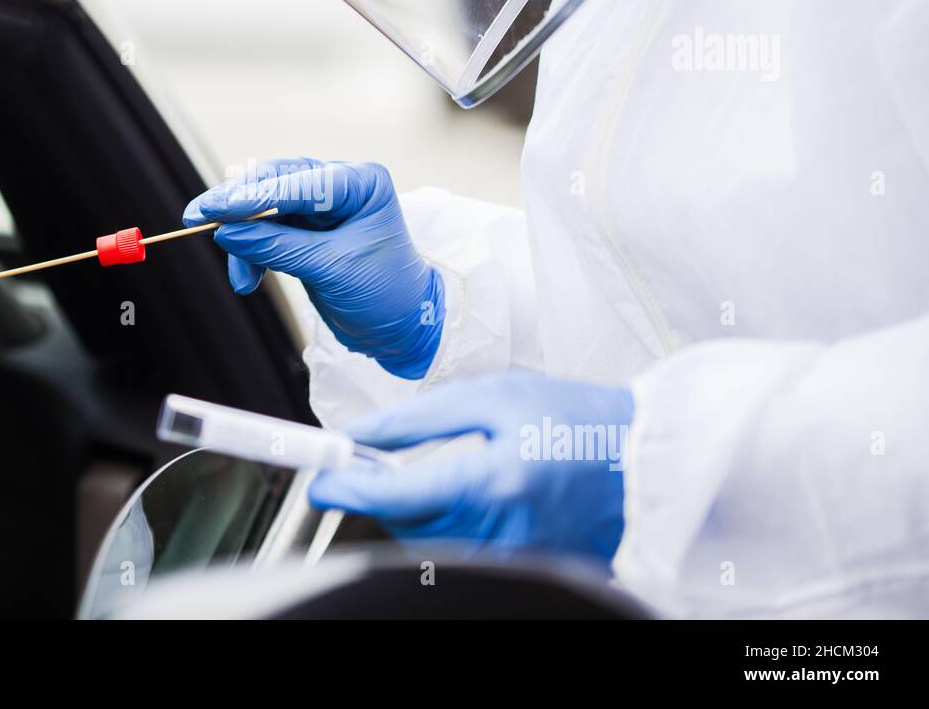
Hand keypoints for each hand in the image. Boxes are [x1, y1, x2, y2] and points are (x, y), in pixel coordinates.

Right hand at [183, 158, 442, 379]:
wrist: (403, 328)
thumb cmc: (385, 294)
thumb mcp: (330, 269)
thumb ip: (277, 246)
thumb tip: (226, 231)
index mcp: (359, 182)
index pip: (296, 182)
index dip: (250, 196)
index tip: (212, 208)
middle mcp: (340, 186)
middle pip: (273, 184)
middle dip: (238, 209)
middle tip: (197, 219)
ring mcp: (322, 208)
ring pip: (264, 210)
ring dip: (244, 240)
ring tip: (241, 279)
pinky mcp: (307, 232)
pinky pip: (267, 231)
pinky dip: (252, 253)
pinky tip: (248, 278)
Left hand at [308, 373, 632, 561]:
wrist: (642, 459)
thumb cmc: (576, 420)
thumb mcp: (494, 396)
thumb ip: (419, 418)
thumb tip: (362, 435)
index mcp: (492, 482)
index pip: (395, 497)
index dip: (348, 489)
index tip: (320, 479)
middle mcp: (499, 532)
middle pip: (404, 525)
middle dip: (382, 492)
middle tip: (381, 458)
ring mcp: (511, 557)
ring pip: (426, 542)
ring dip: (414, 508)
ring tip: (445, 469)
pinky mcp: (519, 566)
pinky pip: (458, 550)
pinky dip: (445, 523)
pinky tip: (467, 493)